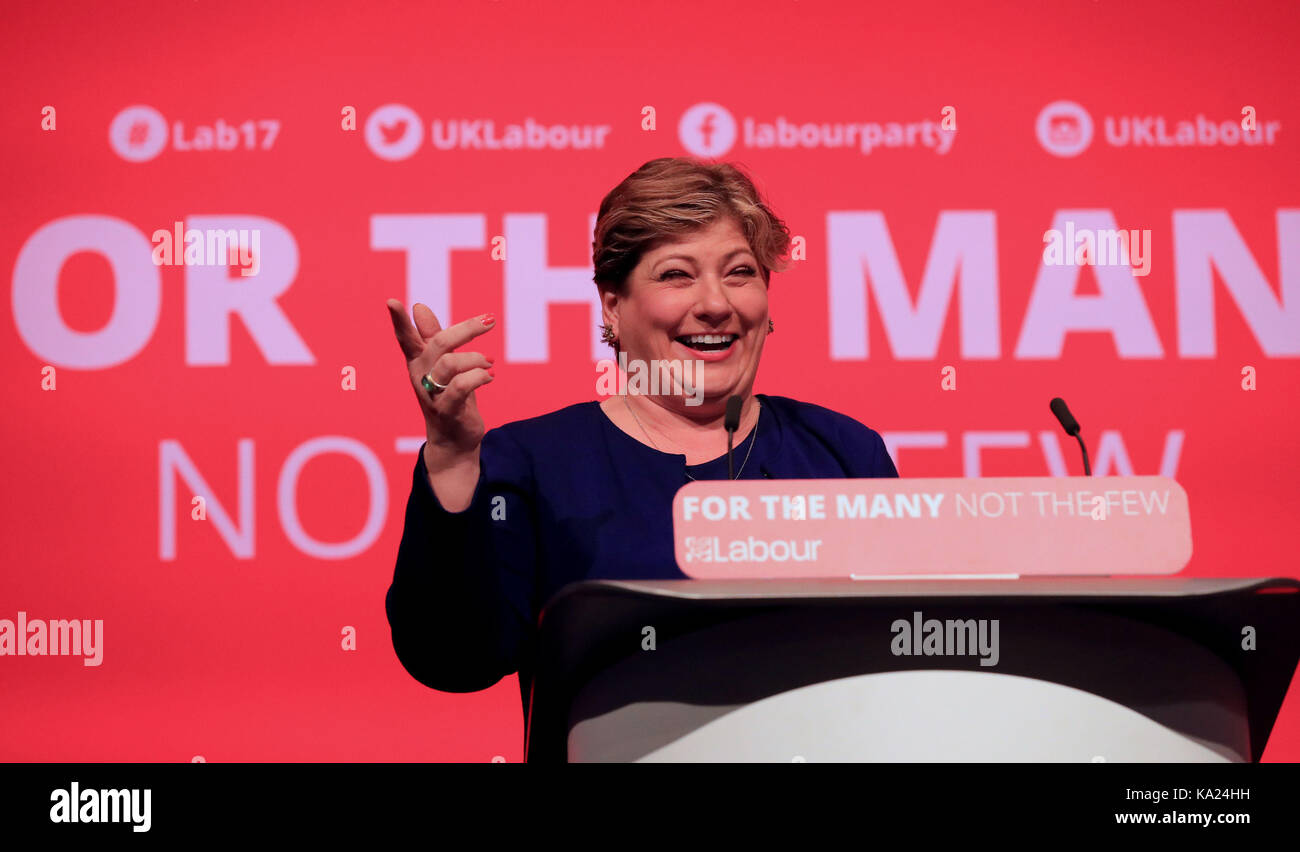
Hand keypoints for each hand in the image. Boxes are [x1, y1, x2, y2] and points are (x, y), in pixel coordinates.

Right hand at [386, 299, 495, 473]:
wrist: (453, 440)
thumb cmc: (449, 397)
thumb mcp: (443, 365)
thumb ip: (432, 337)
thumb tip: (419, 307)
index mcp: (418, 362)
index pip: (406, 338)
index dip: (399, 321)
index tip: (391, 301)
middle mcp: (420, 376)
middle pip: (439, 343)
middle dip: (467, 329)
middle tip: (489, 321)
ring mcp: (431, 395)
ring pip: (450, 364)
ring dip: (475, 359)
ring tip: (489, 363)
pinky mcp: (446, 411)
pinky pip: (460, 387)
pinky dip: (479, 377)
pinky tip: (489, 377)